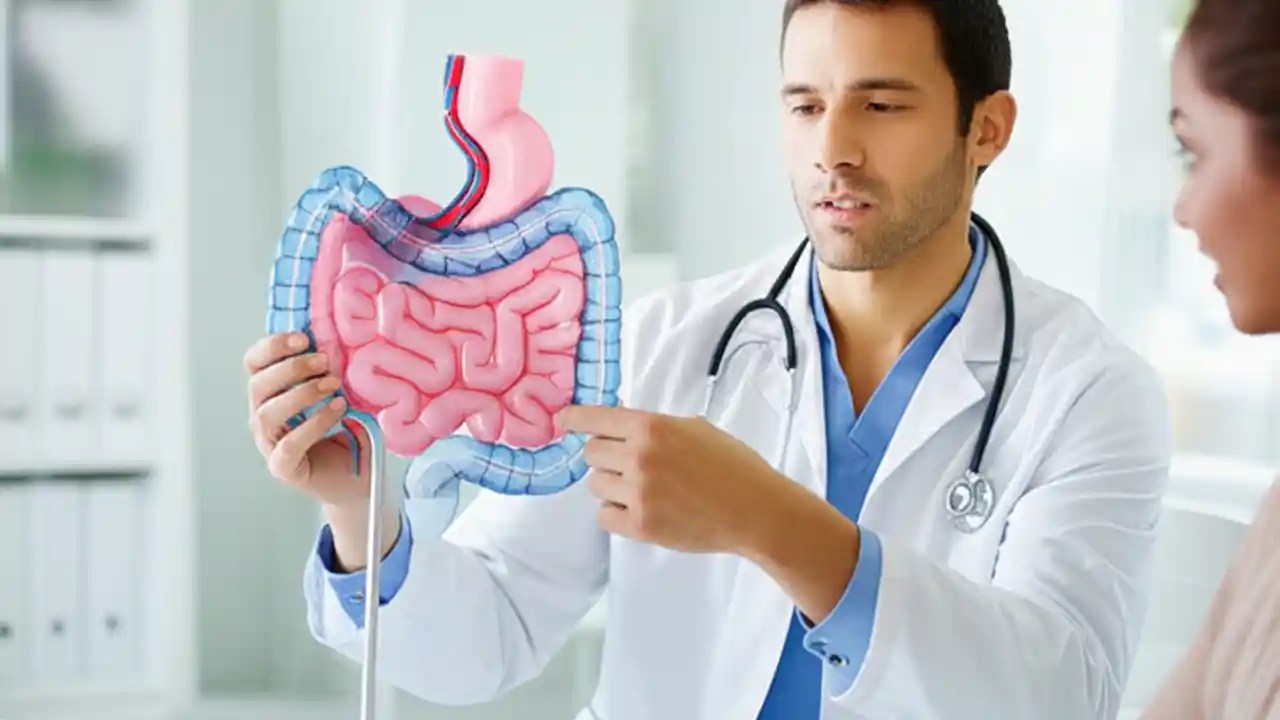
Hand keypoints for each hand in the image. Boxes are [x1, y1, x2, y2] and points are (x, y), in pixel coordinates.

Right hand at [244, 332, 369, 507]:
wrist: (359, 477)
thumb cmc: (349, 430)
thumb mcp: (342, 392)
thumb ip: (332, 371)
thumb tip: (339, 343)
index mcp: (271, 393)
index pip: (254, 363)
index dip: (273, 347)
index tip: (304, 338)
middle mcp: (264, 417)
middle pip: (257, 385)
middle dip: (291, 368)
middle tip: (325, 361)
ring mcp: (269, 444)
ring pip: (266, 414)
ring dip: (301, 393)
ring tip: (334, 384)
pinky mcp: (283, 468)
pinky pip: (288, 445)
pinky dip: (314, 424)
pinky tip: (338, 410)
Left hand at [559, 404, 861, 623]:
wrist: (755, 509)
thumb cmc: (732, 465)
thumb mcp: (694, 428)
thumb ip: (655, 427)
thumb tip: (621, 425)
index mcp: (652, 427)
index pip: (595, 418)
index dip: (574, 419)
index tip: (561, 421)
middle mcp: (639, 457)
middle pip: (591, 453)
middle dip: (605, 456)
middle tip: (628, 463)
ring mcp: (637, 493)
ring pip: (596, 485)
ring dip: (611, 485)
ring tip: (642, 488)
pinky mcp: (640, 525)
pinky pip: (604, 515)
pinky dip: (615, 512)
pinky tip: (638, 508)